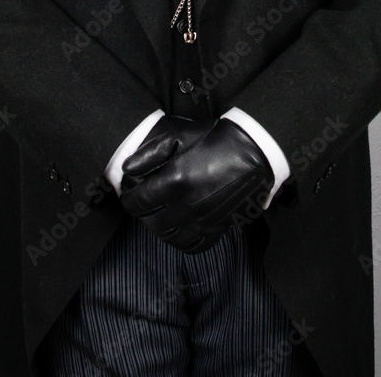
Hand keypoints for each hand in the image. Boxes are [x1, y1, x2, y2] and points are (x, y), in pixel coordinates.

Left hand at [120, 118, 273, 253]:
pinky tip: (179, 229)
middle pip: (151, 222)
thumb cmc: (215, 139)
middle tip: (141, 204)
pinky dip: (181, 241)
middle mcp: (187, 205)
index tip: (127, 194)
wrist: (253, 151)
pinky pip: (194, 245)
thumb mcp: (180, 135)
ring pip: (170, 237)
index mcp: (175, 181)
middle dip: (141, 214)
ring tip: (158, 215)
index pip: (139, 201)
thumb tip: (127, 169)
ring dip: (158, 228)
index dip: (128, 199)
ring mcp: (203, 219)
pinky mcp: (218, 227)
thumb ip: (150, 152)